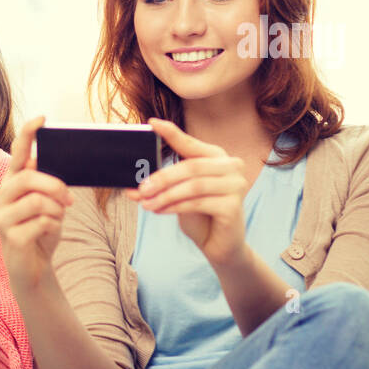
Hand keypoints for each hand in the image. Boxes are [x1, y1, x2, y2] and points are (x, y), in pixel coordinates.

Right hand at [0, 115, 74, 289]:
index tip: (42, 119)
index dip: (27, 134)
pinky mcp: (10, 237)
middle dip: (54, 185)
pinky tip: (49, 232)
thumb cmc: (40, 229)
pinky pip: (42, 222)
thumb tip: (49, 162)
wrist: (33, 266)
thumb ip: (45, 182)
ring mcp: (1, 217)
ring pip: (38, 201)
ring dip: (57, 210)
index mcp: (9, 183)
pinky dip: (54, 226)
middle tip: (69, 198)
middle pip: (28, 177)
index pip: (16, 153)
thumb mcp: (46, 202)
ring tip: (57, 218)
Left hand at [126, 118, 248, 265]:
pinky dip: (175, 207)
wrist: (220, 244)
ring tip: (147, 204)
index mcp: (217, 157)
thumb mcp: (178, 196)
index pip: (191, 143)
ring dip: (166, 195)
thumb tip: (131, 189)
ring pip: (194, 185)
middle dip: (162, 178)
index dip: (172, 133)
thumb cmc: (199, 215)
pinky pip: (198, 203)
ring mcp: (236, 185)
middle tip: (141, 189)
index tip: (152, 123)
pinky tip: (161, 210)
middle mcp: (231, 166)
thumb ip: (160, 189)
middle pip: (191, 166)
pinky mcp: (234, 206)